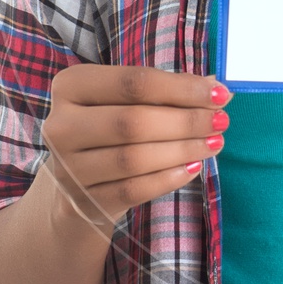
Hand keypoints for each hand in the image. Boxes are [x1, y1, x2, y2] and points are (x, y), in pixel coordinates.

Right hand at [40, 64, 232, 227]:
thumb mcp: (126, 102)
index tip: (219, 93)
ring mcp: (68, 167)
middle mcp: (61, 125)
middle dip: (186, 121)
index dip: (182, 87)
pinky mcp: (82, 201)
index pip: (133, 82)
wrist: (73, 186)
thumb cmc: (108, 130)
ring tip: (214, 143)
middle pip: (133, 121)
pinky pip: (133, 190)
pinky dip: (168, 178)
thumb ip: (166, 90)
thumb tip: (215, 84)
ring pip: (134, 159)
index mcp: (71, 86)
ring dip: (183, 150)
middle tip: (221, 121)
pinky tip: (194, 167)